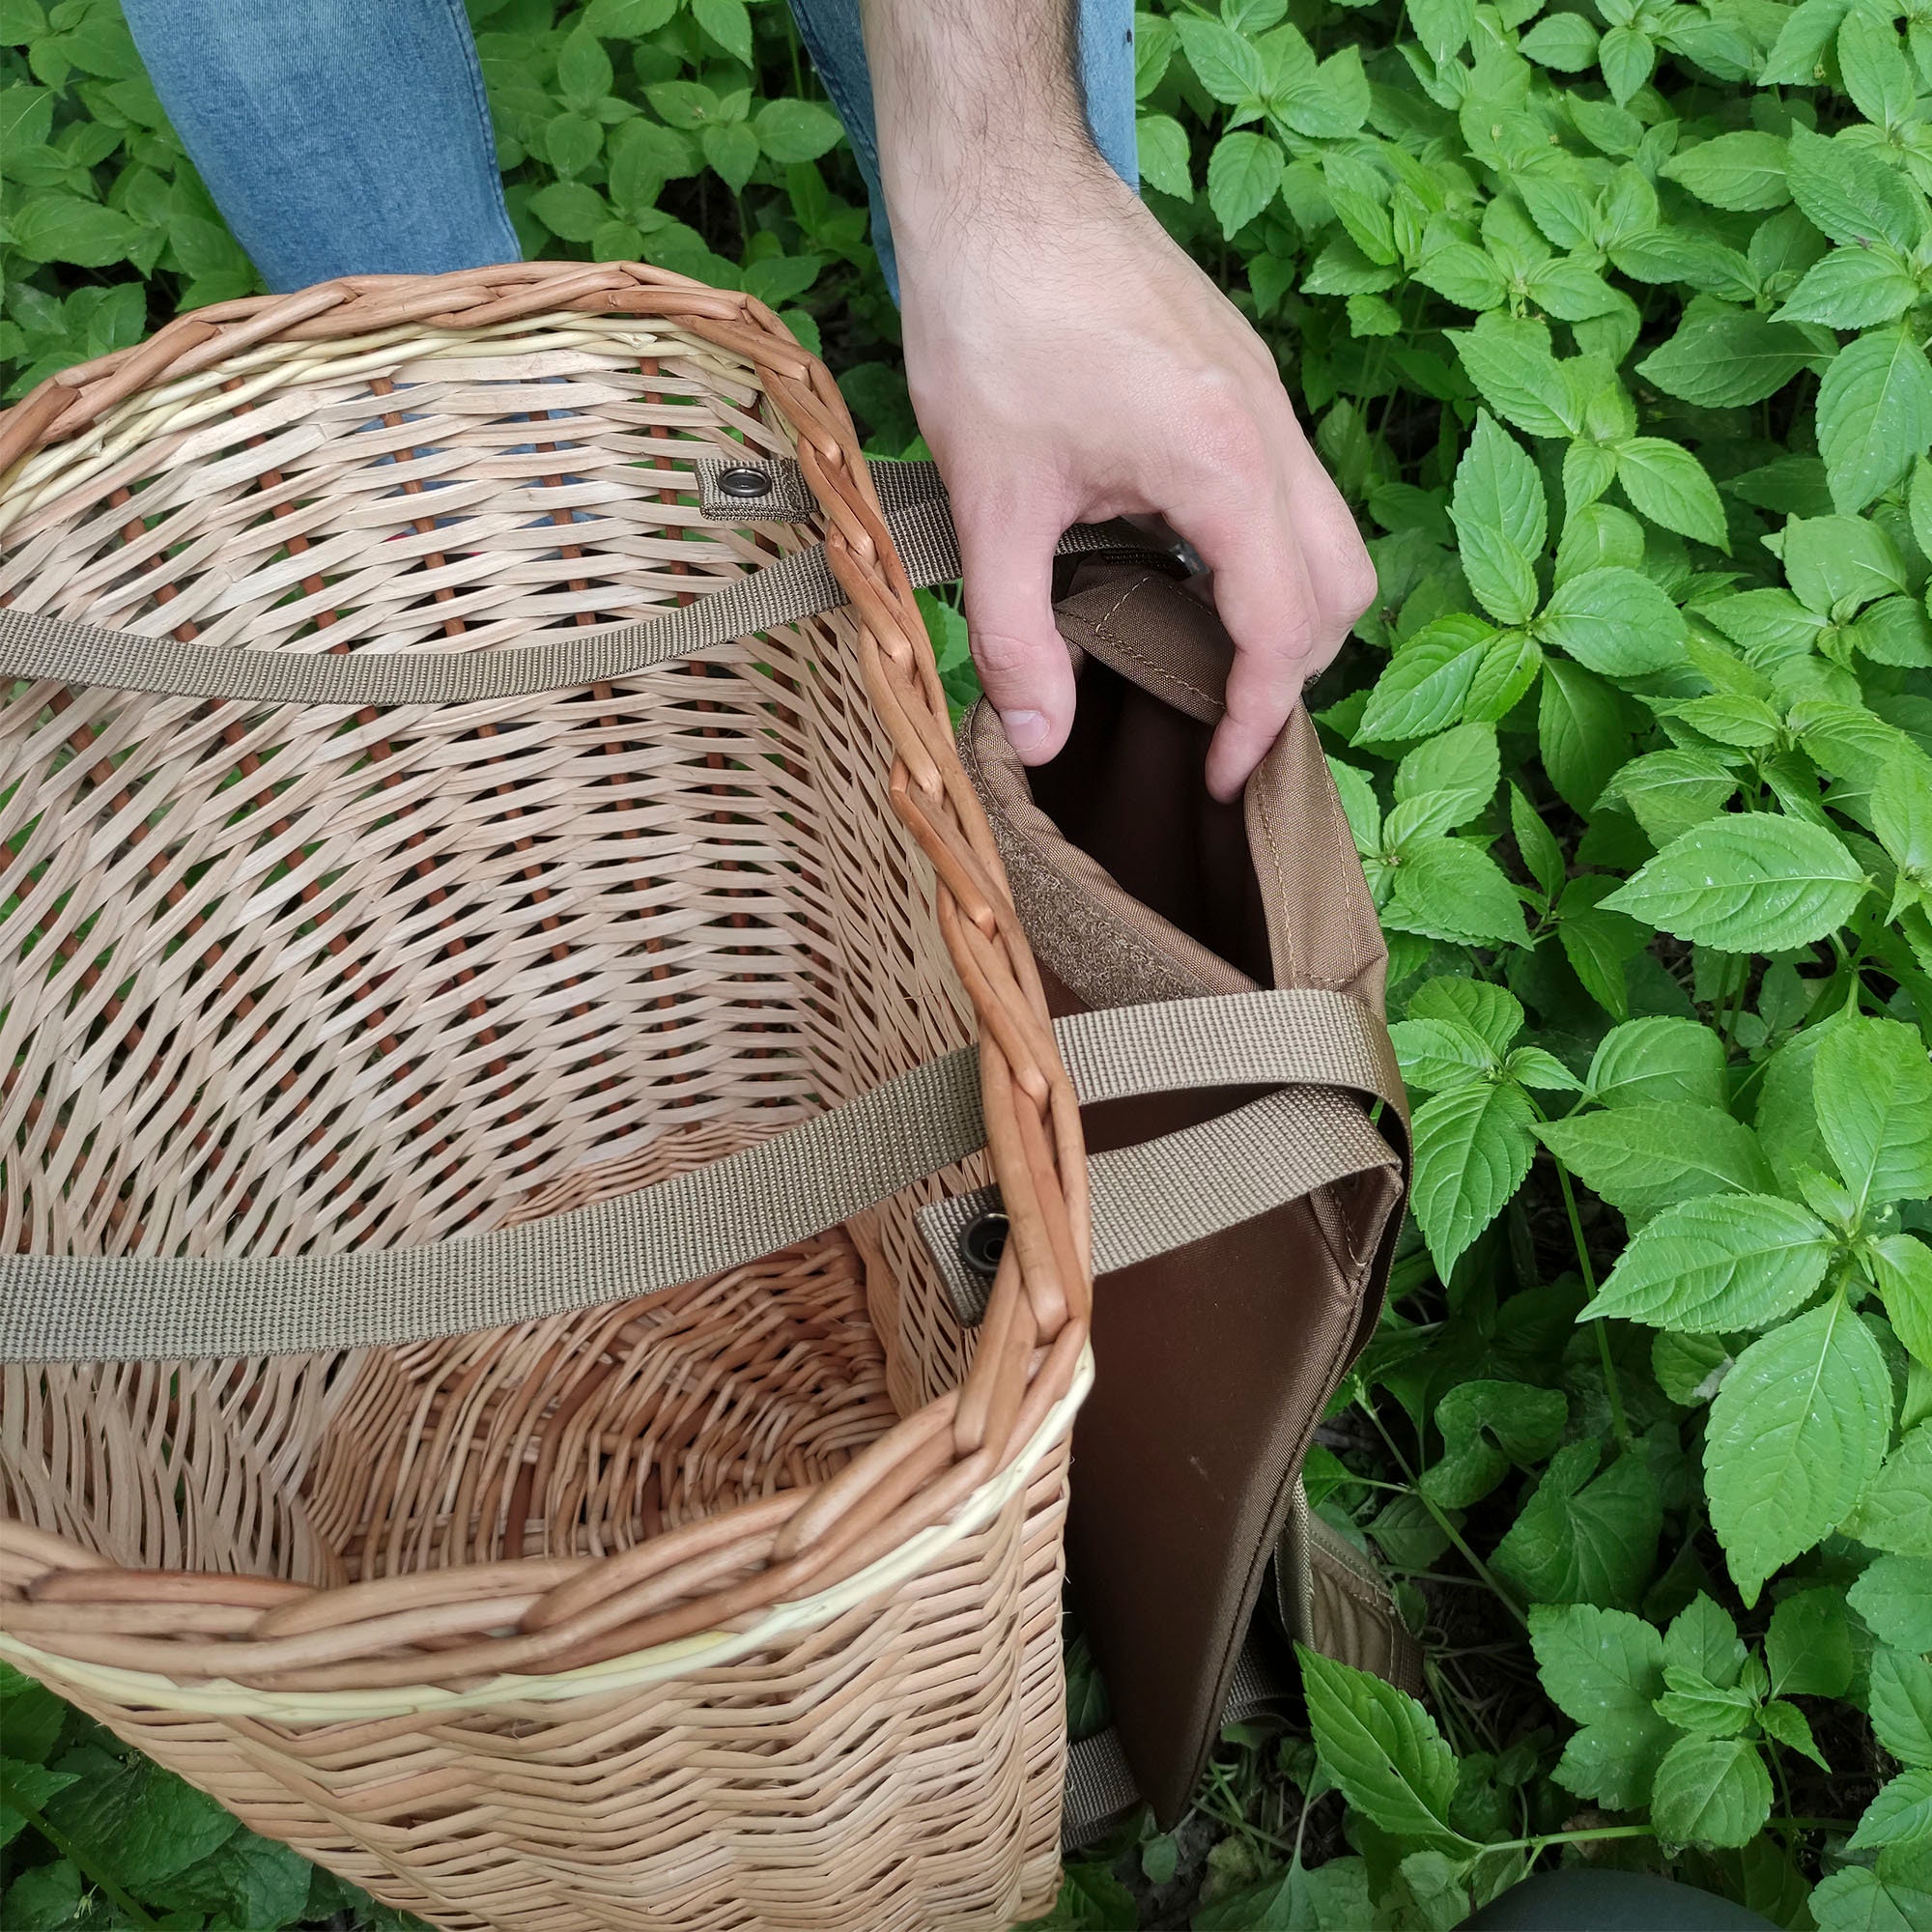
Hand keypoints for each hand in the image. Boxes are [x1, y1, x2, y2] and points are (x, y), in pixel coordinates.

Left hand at [895, 170, 1375, 801]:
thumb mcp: (992, 499)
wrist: (1000, 185)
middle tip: (1218, 728)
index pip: (1282, 628)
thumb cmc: (993, 322)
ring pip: (1331, 537)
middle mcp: (1270, 429)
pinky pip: (1292, 491)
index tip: (1222, 777)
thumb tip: (1040, 742)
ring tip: (1206, 662)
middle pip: (1341, 589)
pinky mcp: (1240, 379)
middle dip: (1291, 674)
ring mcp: (1263, 397)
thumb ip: (1018, 633)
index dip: (1256, 720)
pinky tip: (1183, 574)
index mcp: (1224, 464)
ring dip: (1288, 613)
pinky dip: (1265, 555)